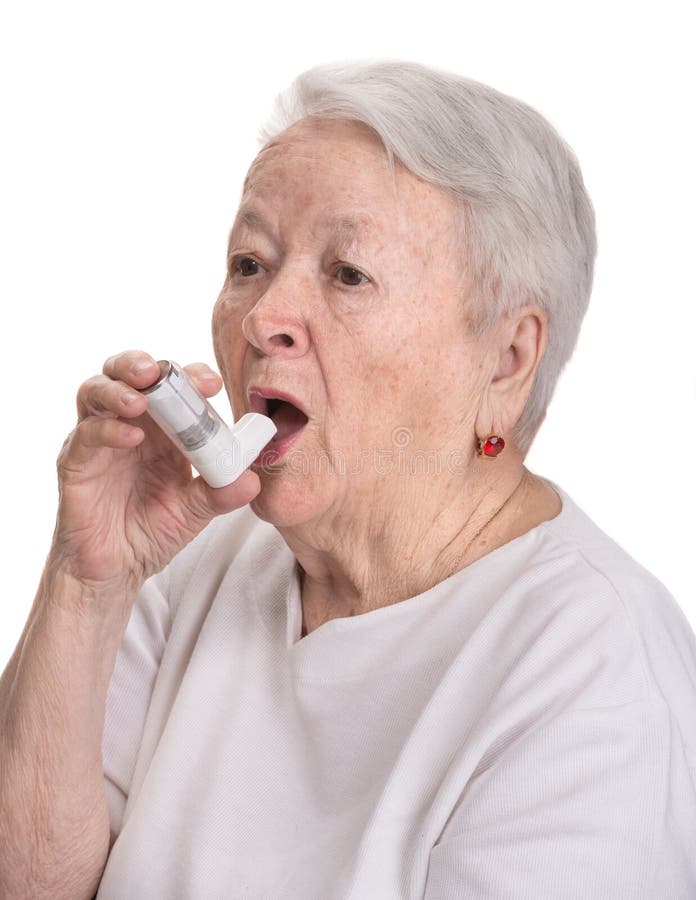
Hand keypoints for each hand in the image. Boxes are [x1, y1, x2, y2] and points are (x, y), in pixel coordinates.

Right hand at [48, 350, 259, 596]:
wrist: (117, 569)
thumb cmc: (152, 531)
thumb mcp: (195, 512)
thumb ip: (220, 494)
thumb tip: (251, 481)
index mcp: (163, 428)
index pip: (172, 385)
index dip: (190, 377)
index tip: (210, 384)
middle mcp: (129, 424)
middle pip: (125, 373)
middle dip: (138, 364)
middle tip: (156, 372)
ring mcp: (100, 440)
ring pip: (95, 392)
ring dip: (116, 389)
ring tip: (138, 399)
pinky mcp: (77, 462)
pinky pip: (87, 435)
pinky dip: (108, 430)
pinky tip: (130, 437)